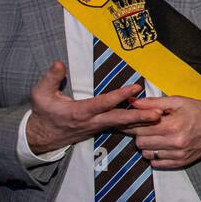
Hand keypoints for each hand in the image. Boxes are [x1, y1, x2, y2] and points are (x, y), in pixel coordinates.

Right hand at [25, 60, 160, 154]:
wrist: (41, 138)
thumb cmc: (43, 113)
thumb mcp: (40, 94)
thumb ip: (50, 78)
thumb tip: (59, 63)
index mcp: (80, 112)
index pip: (103, 103)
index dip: (120, 96)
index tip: (135, 88)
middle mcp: (92, 122)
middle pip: (120, 119)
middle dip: (139, 116)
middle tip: (158, 114)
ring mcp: (97, 128)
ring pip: (122, 125)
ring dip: (141, 121)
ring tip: (160, 117)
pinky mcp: (100, 130)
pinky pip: (119, 127)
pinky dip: (133, 124)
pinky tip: (148, 122)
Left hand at [128, 96, 200, 168]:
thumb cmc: (200, 111)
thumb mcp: (178, 101)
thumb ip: (153, 102)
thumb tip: (133, 102)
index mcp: (173, 125)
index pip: (140, 127)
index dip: (132, 123)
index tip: (129, 120)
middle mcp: (175, 142)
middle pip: (140, 142)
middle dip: (138, 134)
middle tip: (144, 127)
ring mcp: (179, 154)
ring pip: (147, 154)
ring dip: (146, 145)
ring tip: (153, 136)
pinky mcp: (182, 162)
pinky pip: (157, 163)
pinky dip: (154, 155)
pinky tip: (160, 146)